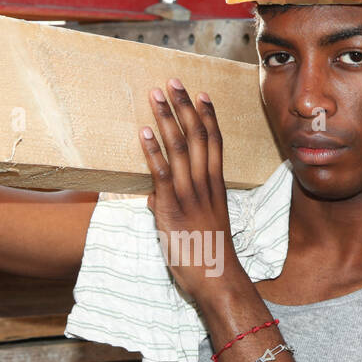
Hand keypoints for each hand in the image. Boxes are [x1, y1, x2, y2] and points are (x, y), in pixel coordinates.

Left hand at [139, 79, 243, 302]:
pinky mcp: (173, 208)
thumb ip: (178, 205)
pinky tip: (145, 132)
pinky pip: (163, 174)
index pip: (214, 142)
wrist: (217, 279)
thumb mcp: (200, 224)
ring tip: (156, 95)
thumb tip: (155, 196)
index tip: (201, 93)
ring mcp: (190, 195)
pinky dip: (153, 152)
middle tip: (173, 81)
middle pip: (197, 136)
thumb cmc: (209, 256)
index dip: (207, 115)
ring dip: (167, 118)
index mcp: (216, 186)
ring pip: (180, 148)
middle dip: (184, 106)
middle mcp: (206, 185)